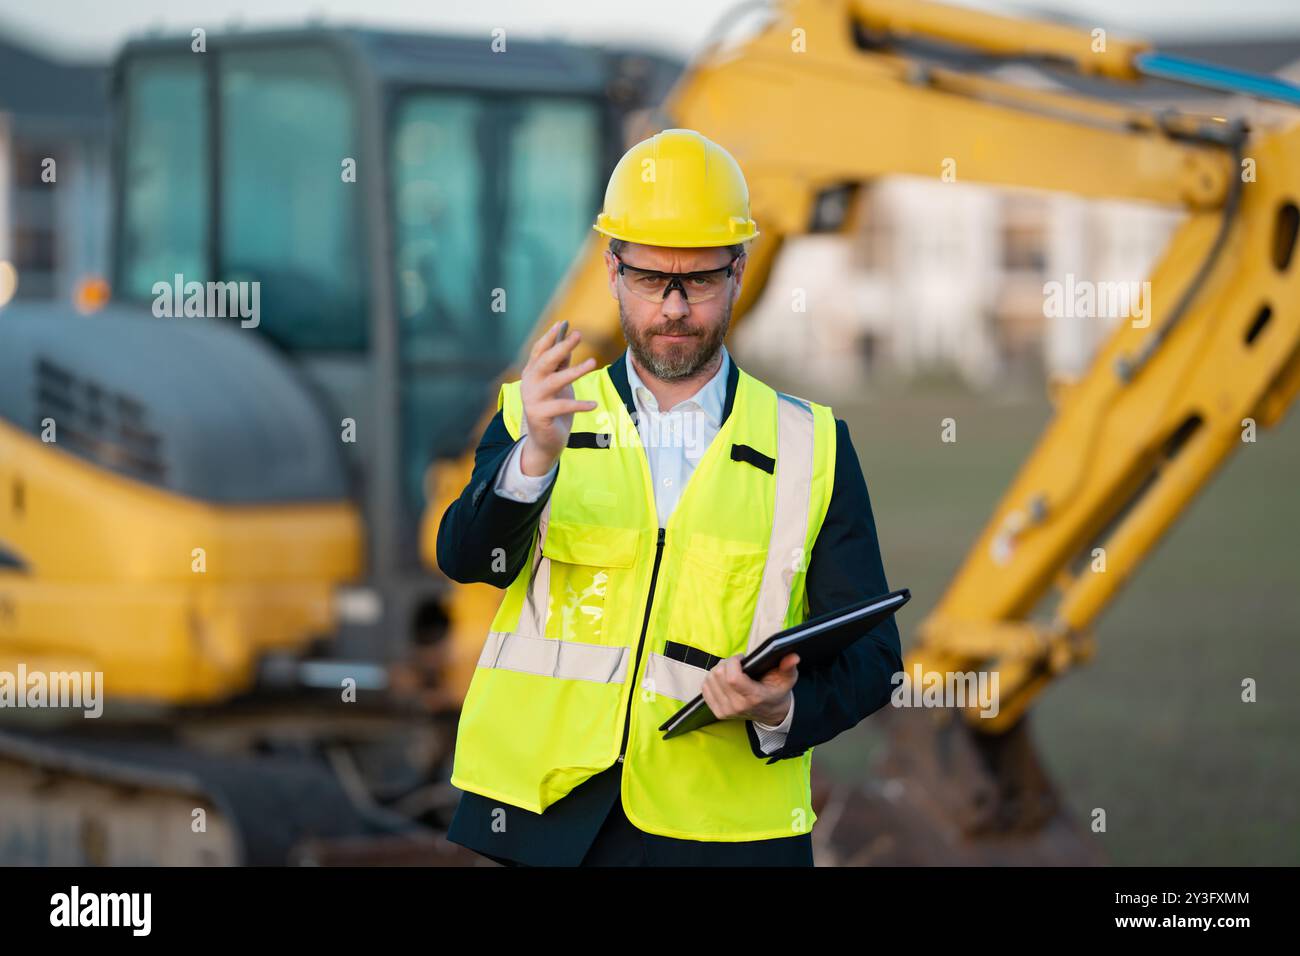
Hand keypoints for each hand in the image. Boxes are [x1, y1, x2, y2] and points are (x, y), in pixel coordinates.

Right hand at [519, 320, 598, 474]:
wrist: (544, 441)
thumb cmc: (553, 408)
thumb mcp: (558, 383)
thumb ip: (561, 364)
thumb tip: (568, 339)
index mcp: (531, 373)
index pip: (539, 350)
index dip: (550, 336)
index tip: (563, 322)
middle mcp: (529, 384)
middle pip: (545, 361)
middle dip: (561, 347)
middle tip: (578, 334)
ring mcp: (533, 400)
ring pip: (555, 381)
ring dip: (575, 371)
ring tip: (593, 363)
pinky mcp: (540, 416)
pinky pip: (562, 407)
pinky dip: (579, 405)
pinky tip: (593, 404)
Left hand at [700, 652, 798, 725]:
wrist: (772, 713)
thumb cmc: (777, 692)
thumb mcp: (787, 679)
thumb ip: (789, 667)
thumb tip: (793, 657)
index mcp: (754, 697)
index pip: (733, 678)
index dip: (733, 662)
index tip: (741, 658)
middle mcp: (737, 706)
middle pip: (718, 676)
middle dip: (726, 663)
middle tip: (737, 663)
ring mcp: (726, 711)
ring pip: (710, 680)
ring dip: (718, 670)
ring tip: (731, 670)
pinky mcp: (718, 712)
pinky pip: (705, 689)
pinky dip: (711, 679)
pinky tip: (723, 679)